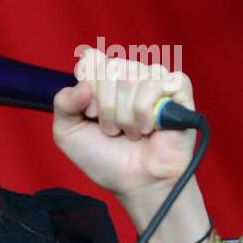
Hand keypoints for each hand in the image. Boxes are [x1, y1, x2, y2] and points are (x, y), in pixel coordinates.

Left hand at [52, 46, 196, 198]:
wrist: (134, 182)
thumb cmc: (105, 158)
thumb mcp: (68, 133)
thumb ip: (63, 104)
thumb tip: (82, 85)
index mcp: (104, 80)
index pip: (92, 60)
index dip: (88, 86)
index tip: (90, 112)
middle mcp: (130, 75)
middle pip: (110, 69)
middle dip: (106, 108)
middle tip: (113, 130)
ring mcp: (155, 81)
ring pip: (132, 79)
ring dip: (125, 116)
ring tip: (132, 133)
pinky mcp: (179, 91)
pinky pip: (159, 83)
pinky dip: (146, 111)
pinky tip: (150, 128)